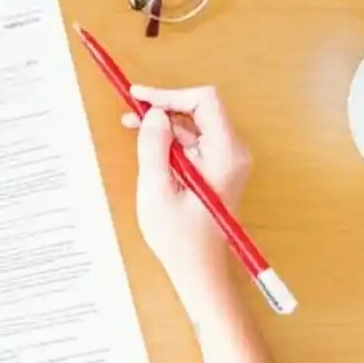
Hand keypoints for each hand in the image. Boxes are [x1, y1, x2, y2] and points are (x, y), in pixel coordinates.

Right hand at [122, 86, 251, 292]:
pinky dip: (170, 137)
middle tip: (130, 111)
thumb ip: (154, 147)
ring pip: (194, 122)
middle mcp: (232, 152)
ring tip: (132, 126)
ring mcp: (227, 159)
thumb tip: (153, 113)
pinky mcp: (218, 167)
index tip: (139, 97)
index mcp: (225, 155)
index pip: (204, 101)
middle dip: (163, 106)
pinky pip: (194, 139)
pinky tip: (147, 142)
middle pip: (200, 108)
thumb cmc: (181, 238)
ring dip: (164, 121)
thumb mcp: (157, 190)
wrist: (198, 269)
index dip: (169, 95)